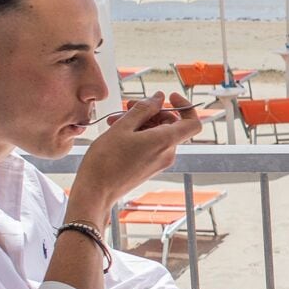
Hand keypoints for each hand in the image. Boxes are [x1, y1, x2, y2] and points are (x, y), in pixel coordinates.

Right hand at [70, 95, 202, 218]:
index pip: (193, 122)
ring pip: (157, 133)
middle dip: (150, 112)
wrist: (95, 191)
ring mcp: (159, 162)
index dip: (185, 107)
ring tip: (115, 120)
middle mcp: (167, 153)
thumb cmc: (106, 160)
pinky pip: (150, 144)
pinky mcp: (150, 167)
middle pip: (170, 124)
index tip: (169, 97)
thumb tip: (158, 98)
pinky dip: (137, 134)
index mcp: (165, 142)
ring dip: (139, 122)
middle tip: (127, 106)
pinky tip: (117, 131)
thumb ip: (143, 109)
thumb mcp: (123, 127)